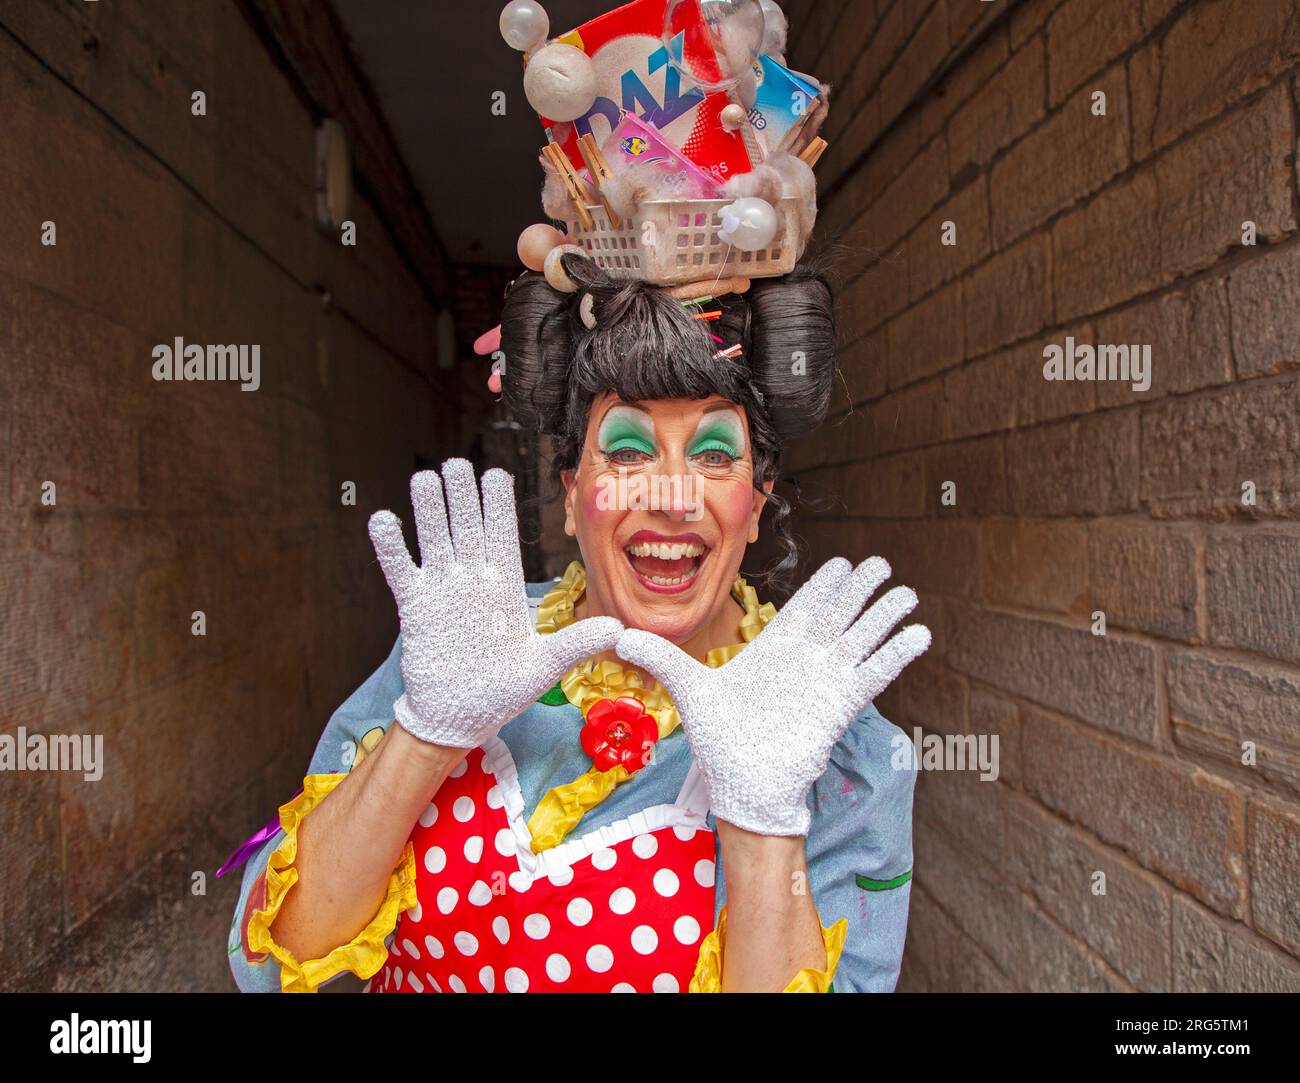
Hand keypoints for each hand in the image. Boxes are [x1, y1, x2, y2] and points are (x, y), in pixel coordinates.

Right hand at [368, 459, 621, 747]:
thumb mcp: (544, 667)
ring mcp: (443, 592)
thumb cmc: (502, 692)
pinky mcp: (416, 608)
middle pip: (468, 529)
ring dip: (430, 510)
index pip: (503, 538)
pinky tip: (383, 519)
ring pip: (435, 540)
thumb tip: (618, 630)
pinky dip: (392, 547)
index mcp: (505, 589)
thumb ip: (576, 644)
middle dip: (464, 496)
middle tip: (458, 463)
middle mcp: (473, 582)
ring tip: (425, 477)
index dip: (499, 507)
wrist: (459, 718)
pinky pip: (401, 571)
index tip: (497, 475)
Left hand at [615, 556, 929, 835]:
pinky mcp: (840, 704)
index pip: (803, 609)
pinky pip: (873, 674)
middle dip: (859, 590)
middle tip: (881, 562)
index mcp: (773, 652)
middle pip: (838, 616)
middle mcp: (804, 662)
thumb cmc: (720, 742)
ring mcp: (825, 681)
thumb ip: (660, 658)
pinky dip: (895, 654)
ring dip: (883, 615)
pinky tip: (918, 635)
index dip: (823, 586)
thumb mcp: (688, 689)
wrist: (743, 786)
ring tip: (908, 592)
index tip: (842, 561)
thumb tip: (618, 633)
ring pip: (860, 639)